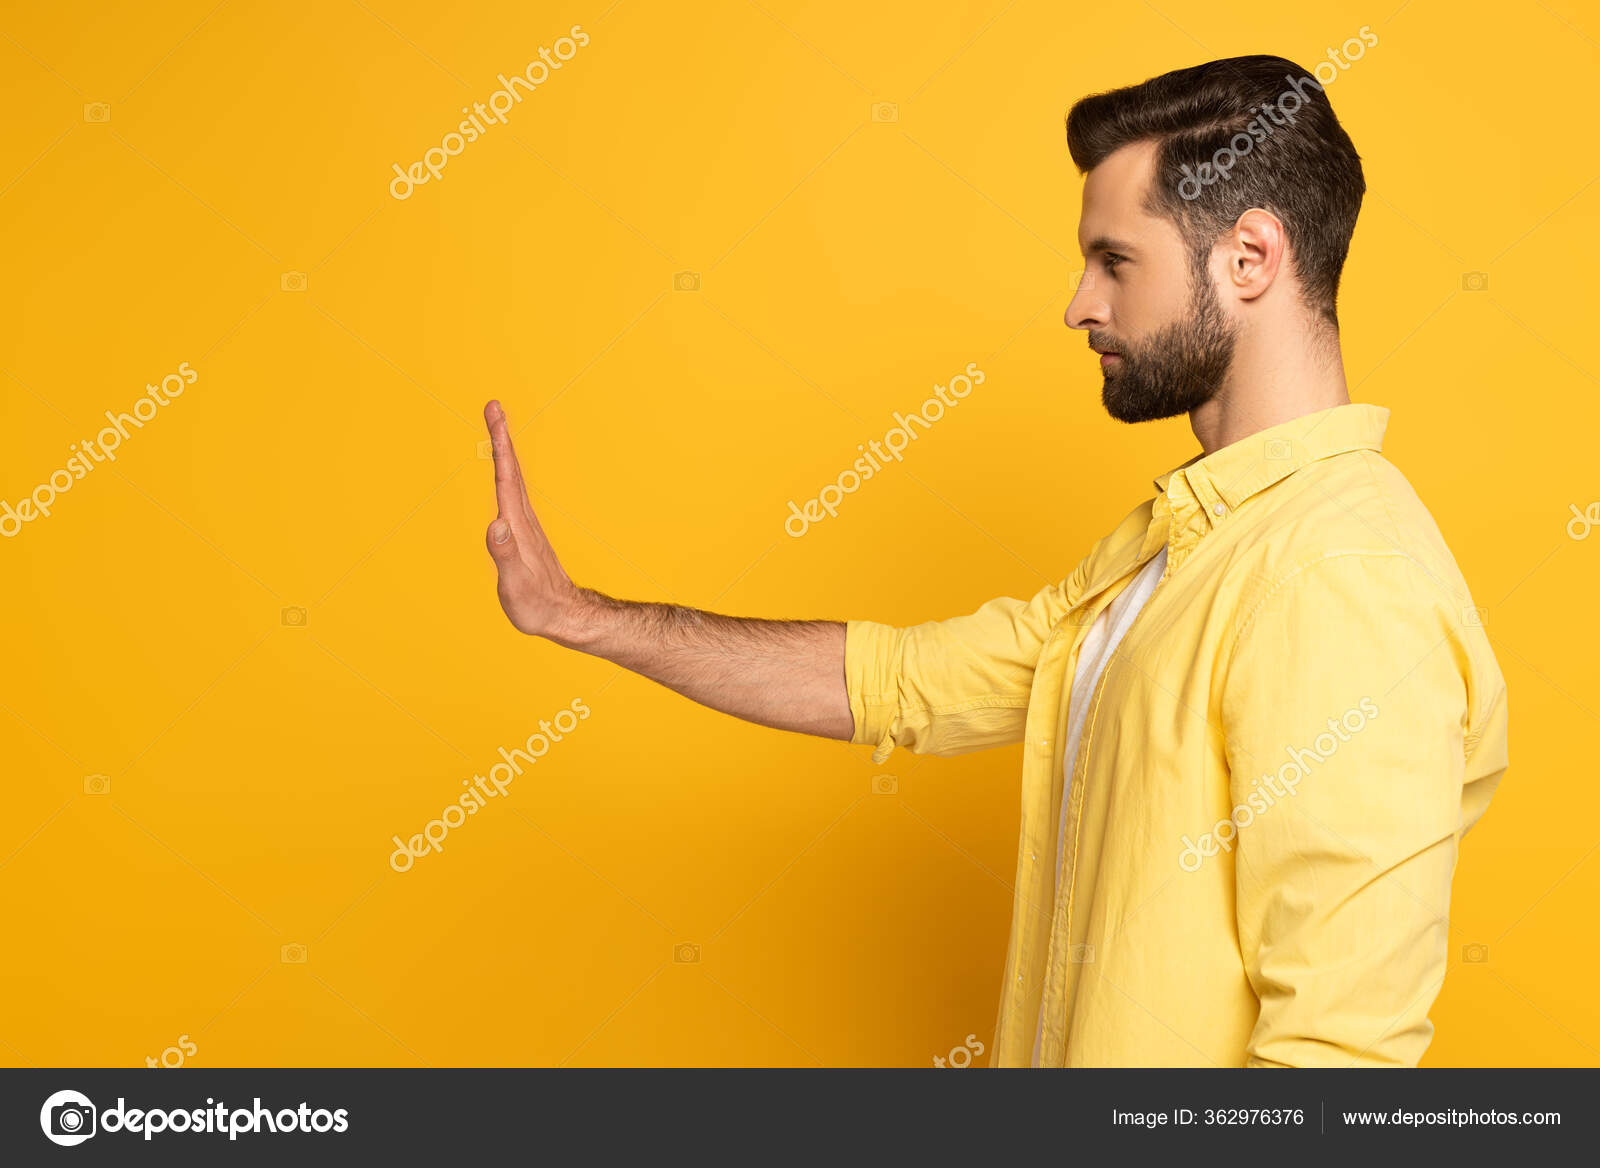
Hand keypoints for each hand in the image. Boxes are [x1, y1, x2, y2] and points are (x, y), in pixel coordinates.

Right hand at [482, 400, 578, 637]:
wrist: (563, 617)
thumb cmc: (536, 606)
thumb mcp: (515, 586)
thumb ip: (504, 555)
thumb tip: (496, 523)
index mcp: (516, 526)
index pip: (505, 478)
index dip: (499, 445)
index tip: (495, 415)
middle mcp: (522, 519)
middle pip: (510, 470)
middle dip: (501, 436)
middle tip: (493, 406)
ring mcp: (525, 525)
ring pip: (513, 479)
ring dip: (504, 450)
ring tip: (497, 426)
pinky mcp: (524, 534)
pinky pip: (512, 494)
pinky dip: (506, 473)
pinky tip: (504, 470)